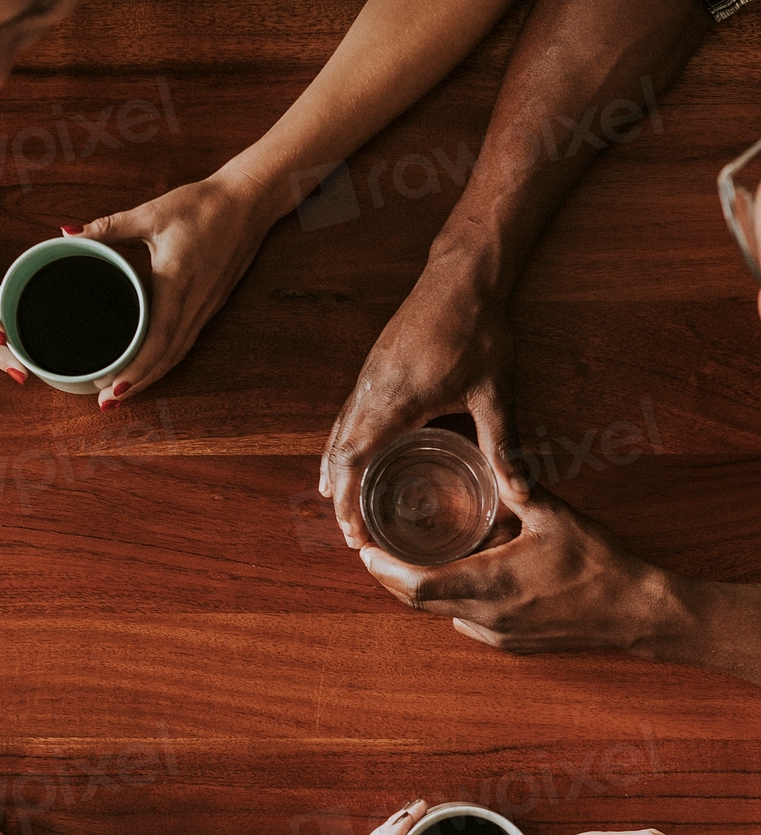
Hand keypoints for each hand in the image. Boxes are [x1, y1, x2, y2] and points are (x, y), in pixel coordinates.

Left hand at [60, 164, 276, 409]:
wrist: (249, 202)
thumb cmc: (202, 205)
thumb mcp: (151, 213)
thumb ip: (108, 226)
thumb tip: (68, 233)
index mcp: (177, 282)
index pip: (157, 338)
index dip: (136, 368)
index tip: (114, 387)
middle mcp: (194, 303)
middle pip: (166, 358)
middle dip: (138, 384)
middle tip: (107, 403)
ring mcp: (206, 308)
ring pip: (178, 355)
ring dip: (152, 378)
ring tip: (124, 394)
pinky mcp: (211, 307)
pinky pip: (186, 343)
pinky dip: (166, 361)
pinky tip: (149, 370)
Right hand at [320, 250, 522, 547]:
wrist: (464, 273)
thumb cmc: (480, 328)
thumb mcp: (495, 391)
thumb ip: (503, 444)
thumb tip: (522, 492)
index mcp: (396, 401)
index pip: (355, 460)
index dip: (349, 502)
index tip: (354, 534)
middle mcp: (372, 391)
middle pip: (339, 453)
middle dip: (340, 498)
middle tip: (352, 535)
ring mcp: (369, 377)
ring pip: (339, 434)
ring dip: (337, 473)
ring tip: (343, 507)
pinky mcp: (374, 368)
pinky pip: (348, 416)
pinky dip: (343, 446)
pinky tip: (351, 459)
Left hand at [360, 483, 674, 656]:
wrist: (635, 612)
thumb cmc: (598, 563)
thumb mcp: (555, 516)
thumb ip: (518, 488)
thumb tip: (496, 459)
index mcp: (490, 583)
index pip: (418, 584)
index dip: (385, 570)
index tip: (366, 552)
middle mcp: (486, 615)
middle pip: (419, 602)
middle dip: (392, 578)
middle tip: (375, 552)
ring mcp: (497, 634)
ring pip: (441, 614)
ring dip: (420, 591)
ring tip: (406, 561)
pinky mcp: (510, 643)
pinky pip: (465, 623)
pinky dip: (450, 602)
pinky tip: (456, 580)